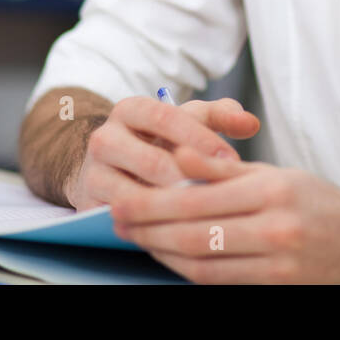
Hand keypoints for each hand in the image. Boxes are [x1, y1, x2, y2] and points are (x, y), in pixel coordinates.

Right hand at [66, 96, 259, 209]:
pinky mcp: (88, 205)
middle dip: (190, 180)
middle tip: (222, 194)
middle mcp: (105, 138)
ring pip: (135, 196)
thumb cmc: (156, 141)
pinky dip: (152, 226)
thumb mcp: (184, 121)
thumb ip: (219, 116)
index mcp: (131, 109)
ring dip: (171, 209)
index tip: (232, 159)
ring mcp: (93, 174)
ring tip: (203, 215)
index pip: (166, 118)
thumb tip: (251, 122)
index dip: (201, 138)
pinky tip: (180, 230)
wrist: (106, 166)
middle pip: (151, 161)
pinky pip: (124, 220)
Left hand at [109, 144, 339, 282]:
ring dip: (161, 254)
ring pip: (202, 263)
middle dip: (147, 230)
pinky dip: (190, 272)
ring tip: (137, 242)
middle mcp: (274, 226)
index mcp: (273, 189)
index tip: (124, 201)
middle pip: (193, 233)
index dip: (154, 203)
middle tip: (116, 223)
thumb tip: (178, 157)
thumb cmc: (324, 206)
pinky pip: (222, 282)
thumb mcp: (280, 174)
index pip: (199, 198)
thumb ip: (226, 170)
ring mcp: (277, 262)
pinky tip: (171, 261)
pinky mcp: (278, 286)